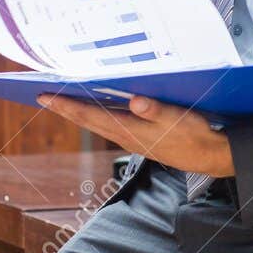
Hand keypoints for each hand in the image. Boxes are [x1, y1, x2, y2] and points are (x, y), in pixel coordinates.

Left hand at [36, 94, 233, 177]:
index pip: (90, 115)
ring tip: (63, 100)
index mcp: (130, 129)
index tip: (44, 96)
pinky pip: (110, 124)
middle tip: (43, 96)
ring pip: (97, 122)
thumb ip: (156, 110)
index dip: (66, 105)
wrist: (210, 156)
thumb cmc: (196, 135)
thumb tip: (135, 101)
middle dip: (64, 108)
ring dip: (79, 112)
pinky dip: (97, 115)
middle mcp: (126, 135)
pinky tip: (97, 108)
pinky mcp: (140, 137)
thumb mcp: (179, 119)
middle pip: (88, 120)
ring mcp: (132, 138)